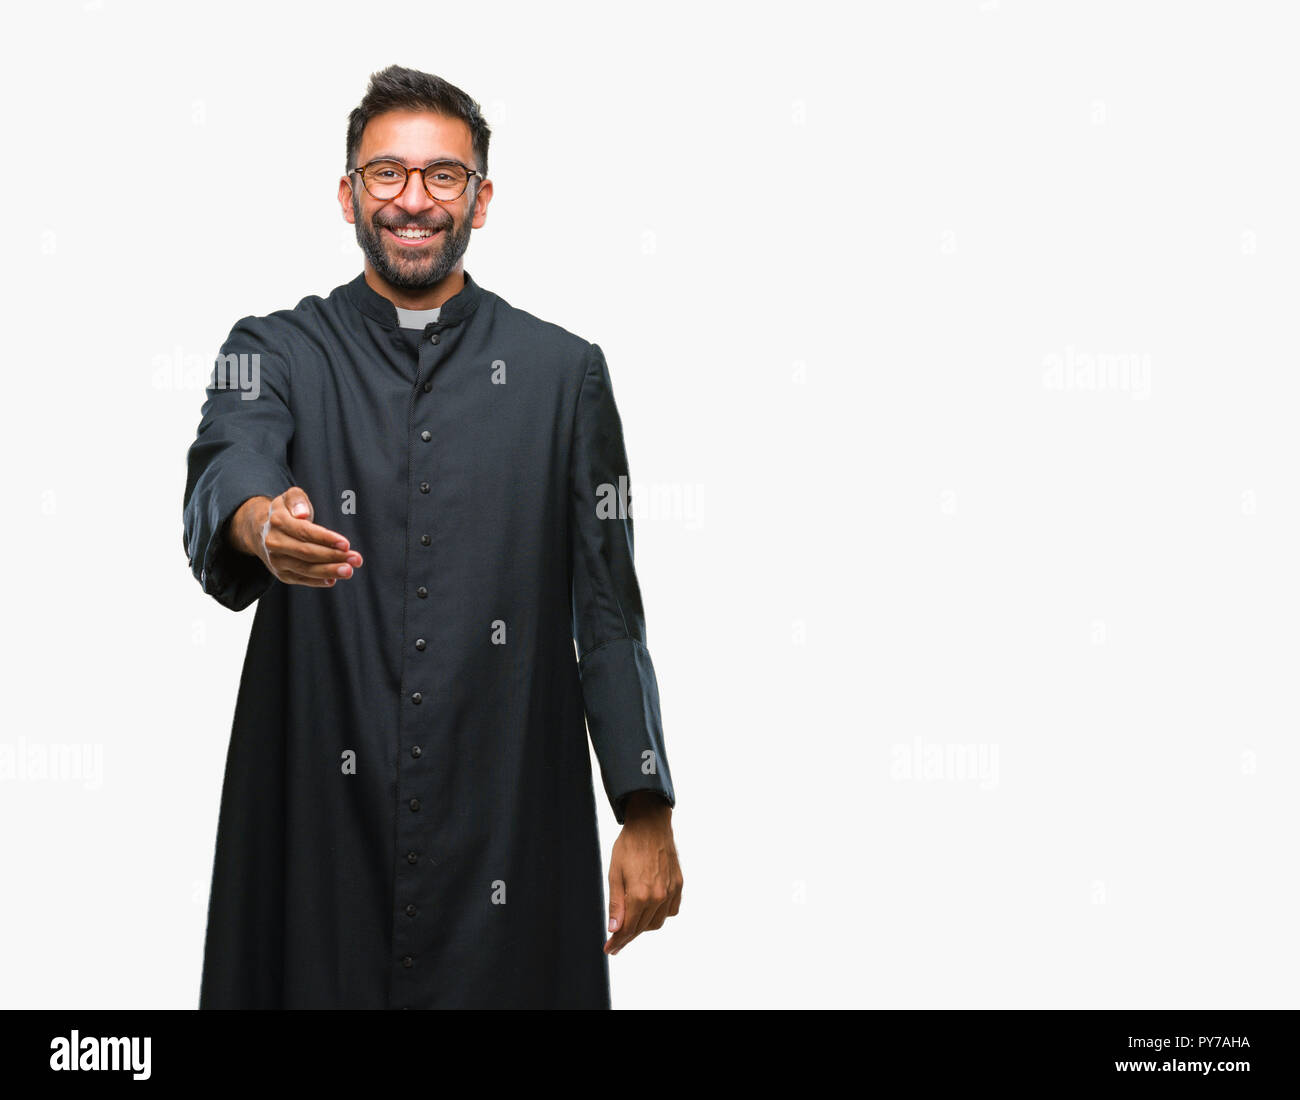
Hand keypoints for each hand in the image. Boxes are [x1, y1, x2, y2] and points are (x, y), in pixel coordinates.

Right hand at [231, 488, 361, 587]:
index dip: (326, 539)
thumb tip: (302, 514)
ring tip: (348, 571)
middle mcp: (274, 543)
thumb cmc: (287, 512)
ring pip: (305, 569)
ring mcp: (277, 560)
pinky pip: (301, 579)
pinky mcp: (282, 574)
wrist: (263, 532)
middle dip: (333, 556)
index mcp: (278, 522)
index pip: (304, 532)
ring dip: (329, 571)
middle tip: (356, 559)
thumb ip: (297, 499)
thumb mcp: (291, 497)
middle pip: (307, 552)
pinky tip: (333, 579)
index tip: (346, 544)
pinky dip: (317, 581)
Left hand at [604, 792, 682, 955]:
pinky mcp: (679, 884)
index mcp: (640, 895)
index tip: (609, 950)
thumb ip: (616, 903)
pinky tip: (650, 910)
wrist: (650, 824)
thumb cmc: (628, 846)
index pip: (628, 929)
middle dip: (628, 936)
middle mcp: (658, 896)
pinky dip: (660, 914)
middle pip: (642, 928)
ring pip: (658, 922)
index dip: (617, 941)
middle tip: (615, 940)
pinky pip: (671, 910)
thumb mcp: (615, 873)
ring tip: (631, 923)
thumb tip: (614, 929)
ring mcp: (671, 891)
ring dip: (644, 926)